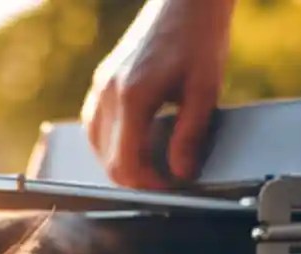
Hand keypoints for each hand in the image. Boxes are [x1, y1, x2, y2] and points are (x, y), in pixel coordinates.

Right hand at [80, 0, 234, 188]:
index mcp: (131, 96)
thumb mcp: (205, 90)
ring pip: (96, 145)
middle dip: (135, 178)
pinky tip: (134, 144)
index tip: (170, 188)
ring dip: (121, 161)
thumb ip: (190, 136)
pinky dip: (111, 142)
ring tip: (153, 166)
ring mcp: (100, 86)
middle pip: (107, 160)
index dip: (147, 186)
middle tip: (166, 181)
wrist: (185, 0)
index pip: (125, 163)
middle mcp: (107, 92)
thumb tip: (181, 173)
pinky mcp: (102, 81)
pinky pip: (95, 125)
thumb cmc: (198, 37)